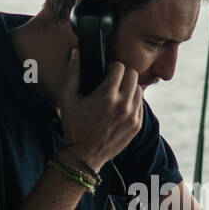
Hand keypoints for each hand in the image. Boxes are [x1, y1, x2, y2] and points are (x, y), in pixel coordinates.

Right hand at [55, 47, 142, 172]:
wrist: (84, 156)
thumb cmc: (74, 126)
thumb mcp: (67, 98)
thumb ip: (72, 73)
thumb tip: (76, 53)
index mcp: (107, 96)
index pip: (120, 67)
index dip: (111, 66)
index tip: (105, 71)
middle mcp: (123, 105)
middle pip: (133, 75)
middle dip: (123, 74)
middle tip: (113, 79)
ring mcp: (132, 116)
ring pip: (140, 89)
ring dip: (130, 87)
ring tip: (118, 92)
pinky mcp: (136, 125)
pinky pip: (141, 104)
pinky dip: (133, 101)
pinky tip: (121, 105)